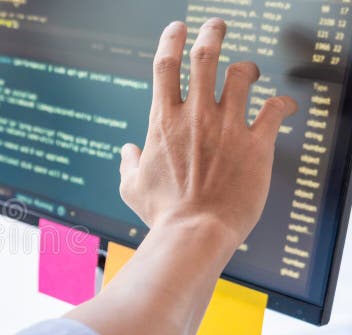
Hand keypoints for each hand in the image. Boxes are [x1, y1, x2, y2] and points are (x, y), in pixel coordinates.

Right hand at [119, 19, 297, 246]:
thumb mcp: (131, 187)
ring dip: (246, 69)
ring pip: (242, 76)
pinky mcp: (256, 144)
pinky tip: (284, 106)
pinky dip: (282, 103)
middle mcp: (195, 116)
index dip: (171, 39)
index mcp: (163, 121)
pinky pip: (275, 109)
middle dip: (212, 33)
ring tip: (248, 72)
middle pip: (205, 57)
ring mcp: (228, 128)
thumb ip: (128, 163)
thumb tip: (127, 152)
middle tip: (217, 25)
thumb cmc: (161, 213)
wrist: (195, 232)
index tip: (177, 28)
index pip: (165, 65)